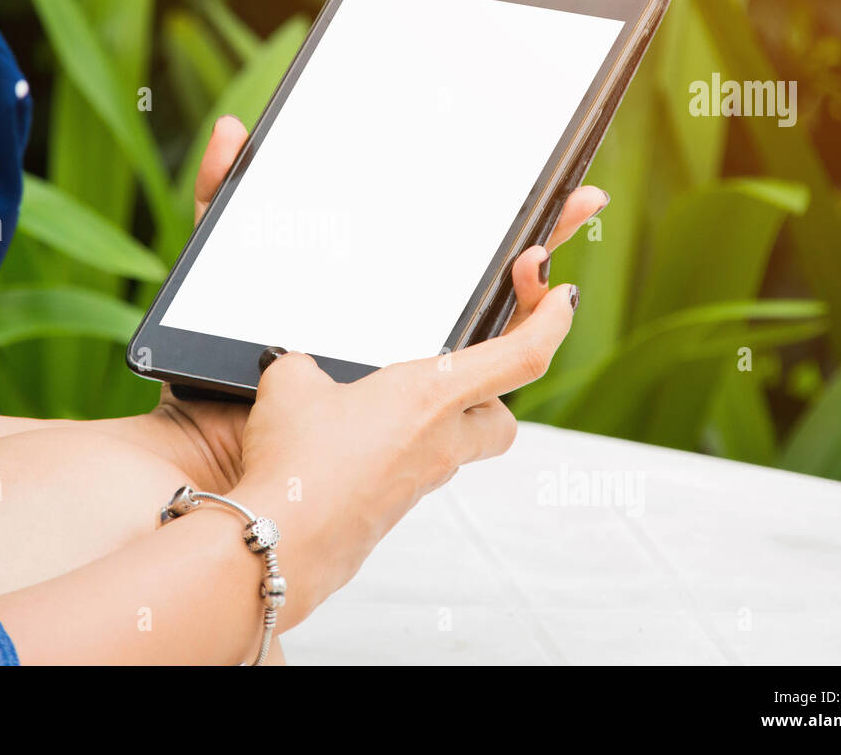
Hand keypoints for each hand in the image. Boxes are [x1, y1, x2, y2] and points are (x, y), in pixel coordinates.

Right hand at [232, 281, 577, 628]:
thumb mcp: (292, 383)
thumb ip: (308, 368)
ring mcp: (418, 483)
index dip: (551, 321)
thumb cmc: (297, 464)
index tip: (561, 297)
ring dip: (431, 425)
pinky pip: (405, 471)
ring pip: (451, 448)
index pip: (522, 356)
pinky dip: (384, 453)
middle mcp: (439, 443)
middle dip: (489, 394)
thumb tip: (305, 376)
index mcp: (431, 396)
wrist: (279, 543)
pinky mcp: (390, 509)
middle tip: (454, 372)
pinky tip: (338, 447)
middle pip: (500, 418)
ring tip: (374, 407)